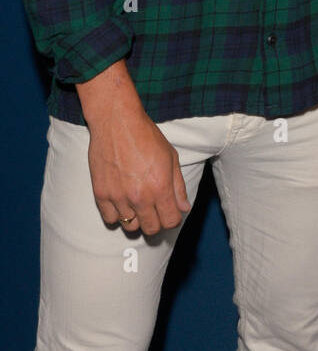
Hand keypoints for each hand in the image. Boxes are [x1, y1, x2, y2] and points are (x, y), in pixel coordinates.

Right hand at [86, 106, 190, 234]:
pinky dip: (117, 215)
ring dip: (136, 218)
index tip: (171, 212)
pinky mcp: (101, 194)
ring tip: (137, 204)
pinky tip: (122, 202)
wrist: (117, 122)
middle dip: (156, 222)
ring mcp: (119, 197)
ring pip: (130, 226)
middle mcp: (140, 197)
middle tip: (155, 210)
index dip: (173, 219)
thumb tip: (184, 208)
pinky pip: (110, 219)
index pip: (170, 221)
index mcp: (161, 187)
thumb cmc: (146, 136)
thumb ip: (178, 186)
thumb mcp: (171, 157)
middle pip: (151, 229)